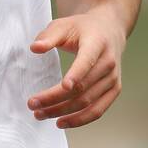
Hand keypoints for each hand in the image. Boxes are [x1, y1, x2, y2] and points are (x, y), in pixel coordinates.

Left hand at [26, 13, 124, 128]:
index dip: (76, 74)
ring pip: (88, 102)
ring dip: (63, 112)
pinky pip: (98, 110)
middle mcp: (108, 63)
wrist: (109, 30)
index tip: (63, 86)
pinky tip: (61, 122)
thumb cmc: (82, 28)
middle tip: (33, 104)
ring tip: (41, 114)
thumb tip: (35, 48)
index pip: (87, 61)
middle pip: (82, 87)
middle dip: (56, 98)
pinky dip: (80, 120)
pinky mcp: (114, 90)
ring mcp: (113, 79)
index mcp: (97, 43)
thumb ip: (49, 36)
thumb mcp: (64, 25)